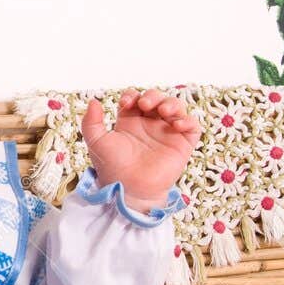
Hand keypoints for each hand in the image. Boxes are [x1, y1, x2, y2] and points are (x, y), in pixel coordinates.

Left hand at [80, 89, 199, 212]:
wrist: (129, 189)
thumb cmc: (113, 168)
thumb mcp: (97, 142)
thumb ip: (91, 122)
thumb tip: (93, 101)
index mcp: (130, 121)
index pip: (136, 98)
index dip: (132, 95)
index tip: (126, 103)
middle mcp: (150, 124)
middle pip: (157, 98)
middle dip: (153, 95)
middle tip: (144, 104)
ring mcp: (167, 133)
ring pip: (176, 107)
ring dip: (171, 103)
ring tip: (163, 110)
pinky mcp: (182, 145)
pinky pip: (192, 126)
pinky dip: (188, 120)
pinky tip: (177, 124)